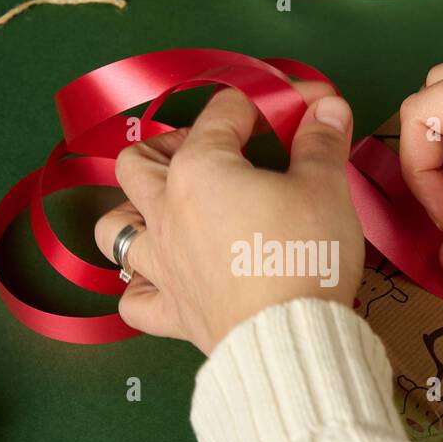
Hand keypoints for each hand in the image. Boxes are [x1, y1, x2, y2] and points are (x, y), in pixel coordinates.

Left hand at [93, 87, 364, 354]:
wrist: (291, 339)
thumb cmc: (305, 256)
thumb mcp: (325, 188)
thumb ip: (321, 142)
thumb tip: (327, 106)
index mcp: (200, 169)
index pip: (226, 112)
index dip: (270, 102)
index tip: (306, 108)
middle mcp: (166, 212)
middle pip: (138, 161)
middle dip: (170, 146)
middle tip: (214, 153)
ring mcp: (161, 264)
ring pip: (114, 228)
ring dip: (133, 214)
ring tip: (167, 211)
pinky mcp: (171, 311)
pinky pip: (134, 300)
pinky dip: (141, 288)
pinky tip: (163, 281)